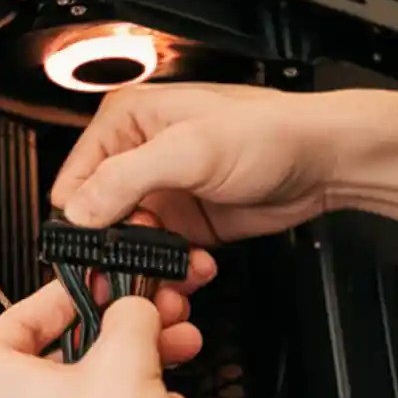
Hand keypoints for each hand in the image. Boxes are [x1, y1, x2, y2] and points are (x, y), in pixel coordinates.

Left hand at [0, 280, 201, 397]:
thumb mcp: (125, 355)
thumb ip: (127, 313)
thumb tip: (132, 305)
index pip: (22, 316)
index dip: (73, 293)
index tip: (104, 286)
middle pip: (59, 357)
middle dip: (119, 336)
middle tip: (154, 319)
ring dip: (133, 373)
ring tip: (173, 359)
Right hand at [51, 83, 353, 243]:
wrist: (325, 160)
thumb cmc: (270, 132)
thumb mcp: (188, 151)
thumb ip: (125, 179)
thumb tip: (78, 212)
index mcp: (123, 125)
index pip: (73, 184)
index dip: (83, 223)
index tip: (100, 253)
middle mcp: (135, 159)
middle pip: (97, 221)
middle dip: (117, 252)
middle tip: (135, 273)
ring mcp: (159, 194)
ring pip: (128, 246)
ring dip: (147, 266)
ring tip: (173, 272)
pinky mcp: (183, 224)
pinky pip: (159, 257)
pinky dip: (173, 271)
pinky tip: (196, 266)